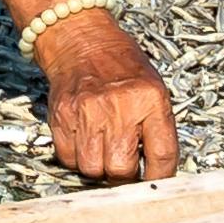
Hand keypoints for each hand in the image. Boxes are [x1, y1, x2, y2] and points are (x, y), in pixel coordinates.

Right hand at [27, 0, 180, 187]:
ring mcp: (86, 113)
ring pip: (92, 169)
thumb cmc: (121, 66)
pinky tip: (85, 140)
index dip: (160, 176)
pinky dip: (77, 157)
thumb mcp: (153, 89)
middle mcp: (118, 107)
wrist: (81, 41)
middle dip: (125, 175)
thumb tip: (158, 171)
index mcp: (149, 99)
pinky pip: (69, 158)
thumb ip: (158, 128)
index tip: (155, 181)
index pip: (162, 156)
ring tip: (103, 149)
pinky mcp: (61, 117)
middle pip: (121, 170)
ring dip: (99, 167)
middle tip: (125, 164)